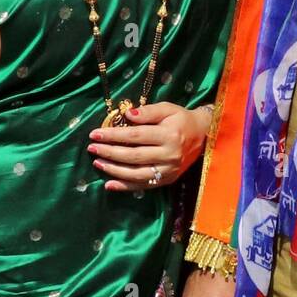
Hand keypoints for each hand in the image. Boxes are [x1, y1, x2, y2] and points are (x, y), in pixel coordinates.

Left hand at [88, 102, 212, 191]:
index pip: (135, 136)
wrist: (204, 136)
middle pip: (133, 156)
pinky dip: (125, 187)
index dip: (113, 136)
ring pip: (136, 174)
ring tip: (97, 163)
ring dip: (114, 170)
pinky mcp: (168, 180)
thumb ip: (148, 112)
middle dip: (109, 152)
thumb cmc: (182, 119)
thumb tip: (126, 115)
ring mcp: (168, 170)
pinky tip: (109, 184)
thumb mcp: (167, 109)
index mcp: (169, 135)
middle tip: (92, 148)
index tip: (95, 134)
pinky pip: (143, 186)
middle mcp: (169, 155)